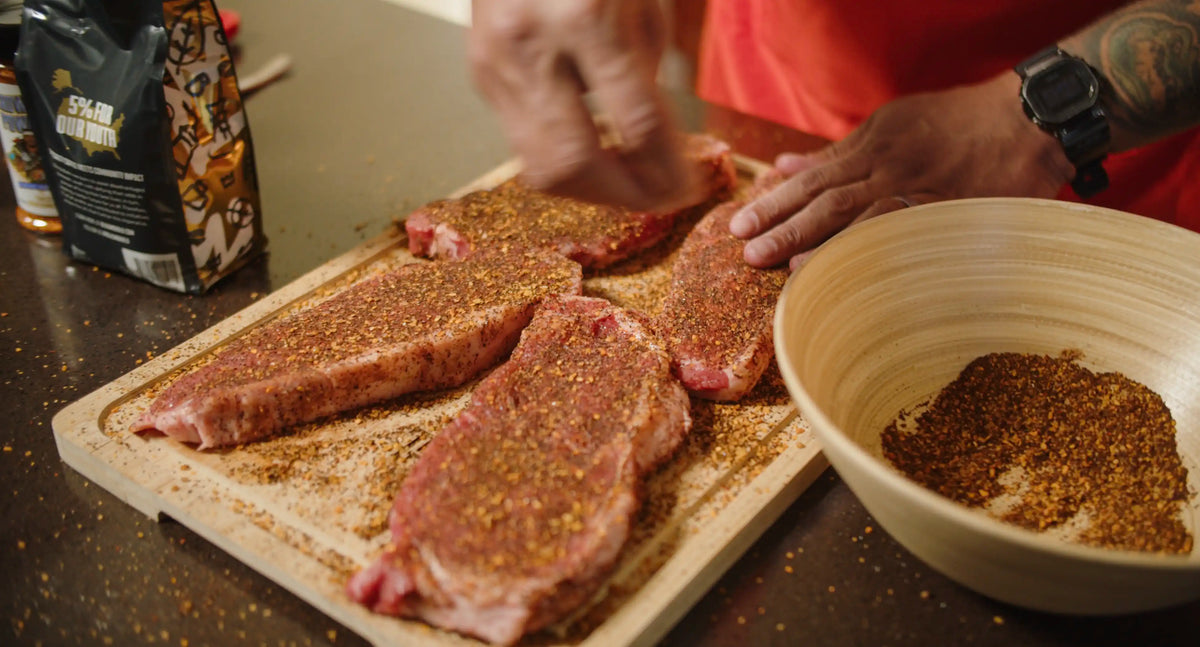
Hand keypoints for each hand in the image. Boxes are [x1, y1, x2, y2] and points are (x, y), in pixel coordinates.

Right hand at [468, 0, 699, 211]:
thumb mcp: (639, 0)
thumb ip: (646, 70)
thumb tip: (655, 148)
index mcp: (584, 20)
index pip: (635, 124)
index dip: (668, 169)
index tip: (688, 189)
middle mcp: (530, 48)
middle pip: (577, 163)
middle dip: (626, 195)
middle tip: (660, 199)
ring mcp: (494, 65)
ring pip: (542, 169)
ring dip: (591, 191)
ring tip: (627, 184)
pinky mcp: (480, 75)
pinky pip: (523, 146)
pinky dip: (563, 161)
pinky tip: (593, 155)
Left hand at [729, 74, 1076, 269]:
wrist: (1029, 119)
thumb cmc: (955, 121)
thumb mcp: (890, 123)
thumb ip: (837, 152)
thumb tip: (783, 167)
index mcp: (874, 145)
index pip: (814, 178)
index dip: (775, 202)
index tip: (740, 225)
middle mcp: (893, 167)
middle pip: (831, 200)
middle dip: (787, 226)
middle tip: (749, 252)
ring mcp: (925, 192)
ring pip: (868, 220)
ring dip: (829, 246)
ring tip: (792, 271)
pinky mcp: (955, 214)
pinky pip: (914, 238)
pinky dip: (882, 257)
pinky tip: (857, 279)